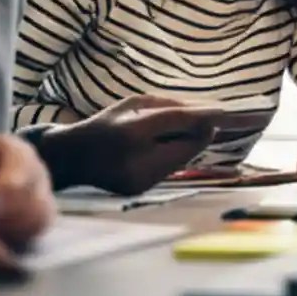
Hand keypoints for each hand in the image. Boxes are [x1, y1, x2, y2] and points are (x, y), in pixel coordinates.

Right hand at [37, 95, 216, 195]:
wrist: (72, 158)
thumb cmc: (105, 124)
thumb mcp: (133, 105)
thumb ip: (168, 107)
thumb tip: (205, 113)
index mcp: (131, 134)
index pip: (176, 122)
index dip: (203, 116)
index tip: (224, 111)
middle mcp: (137, 160)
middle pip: (187, 145)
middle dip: (200, 132)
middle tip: (210, 121)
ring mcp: (140, 180)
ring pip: (182, 160)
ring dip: (188, 145)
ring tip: (175, 133)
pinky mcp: (141, 190)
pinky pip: (170, 169)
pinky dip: (174, 157)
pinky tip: (163, 149)